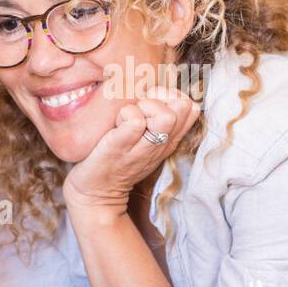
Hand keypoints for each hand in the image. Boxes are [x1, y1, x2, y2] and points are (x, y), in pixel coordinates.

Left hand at [62, 83, 200, 219]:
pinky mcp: (119, 148)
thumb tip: (156, 90)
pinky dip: (126, 114)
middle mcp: (160, 144)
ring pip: (166, 116)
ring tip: (127, 114)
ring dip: (144, 106)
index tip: (150, 102)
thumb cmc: (117, 160)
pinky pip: (135, 121)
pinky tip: (115, 123)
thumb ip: (155, 121)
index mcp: (168, 140)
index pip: (191, 108)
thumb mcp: (145, 142)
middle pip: (184, 107)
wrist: (95, 195)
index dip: (172, 96)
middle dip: (160, 96)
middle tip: (138, 106)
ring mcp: (142, 148)